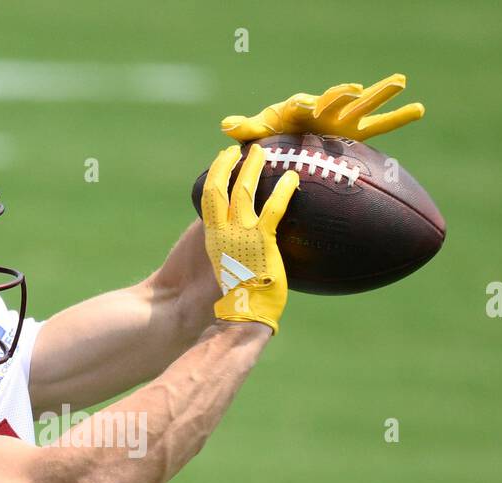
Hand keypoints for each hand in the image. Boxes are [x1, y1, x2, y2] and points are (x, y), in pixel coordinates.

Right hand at [200, 144, 298, 333]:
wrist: (241, 314)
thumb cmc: (240, 299)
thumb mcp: (230, 267)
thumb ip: (238, 250)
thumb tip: (255, 244)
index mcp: (213, 237)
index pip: (209, 197)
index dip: (216, 175)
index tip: (225, 161)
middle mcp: (222, 232)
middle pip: (219, 187)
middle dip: (229, 164)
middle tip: (242, 149)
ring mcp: (240, 234)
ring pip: (244, 191)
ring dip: (253, 168)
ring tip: (262, 153)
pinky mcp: (261, 240)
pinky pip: (273, 208)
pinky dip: (283, 190)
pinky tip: (292, 178)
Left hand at [220, 73, 424, 142]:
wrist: (291, 135)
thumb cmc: (275, 130)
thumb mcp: (260, 131)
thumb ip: (247, 128)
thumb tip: (226, 126)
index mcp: (299, 109)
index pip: (302, 105)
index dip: (304, 104)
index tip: (306, 104)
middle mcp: (324, 109)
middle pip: (337, 99)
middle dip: (346, 93)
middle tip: (357, 87)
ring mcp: (343, 118)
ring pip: (364, 105)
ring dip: (380, 93)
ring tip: (401, 80)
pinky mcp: (357, 130)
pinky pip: (381, 125)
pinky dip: (398, 116)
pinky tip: (419, 108)